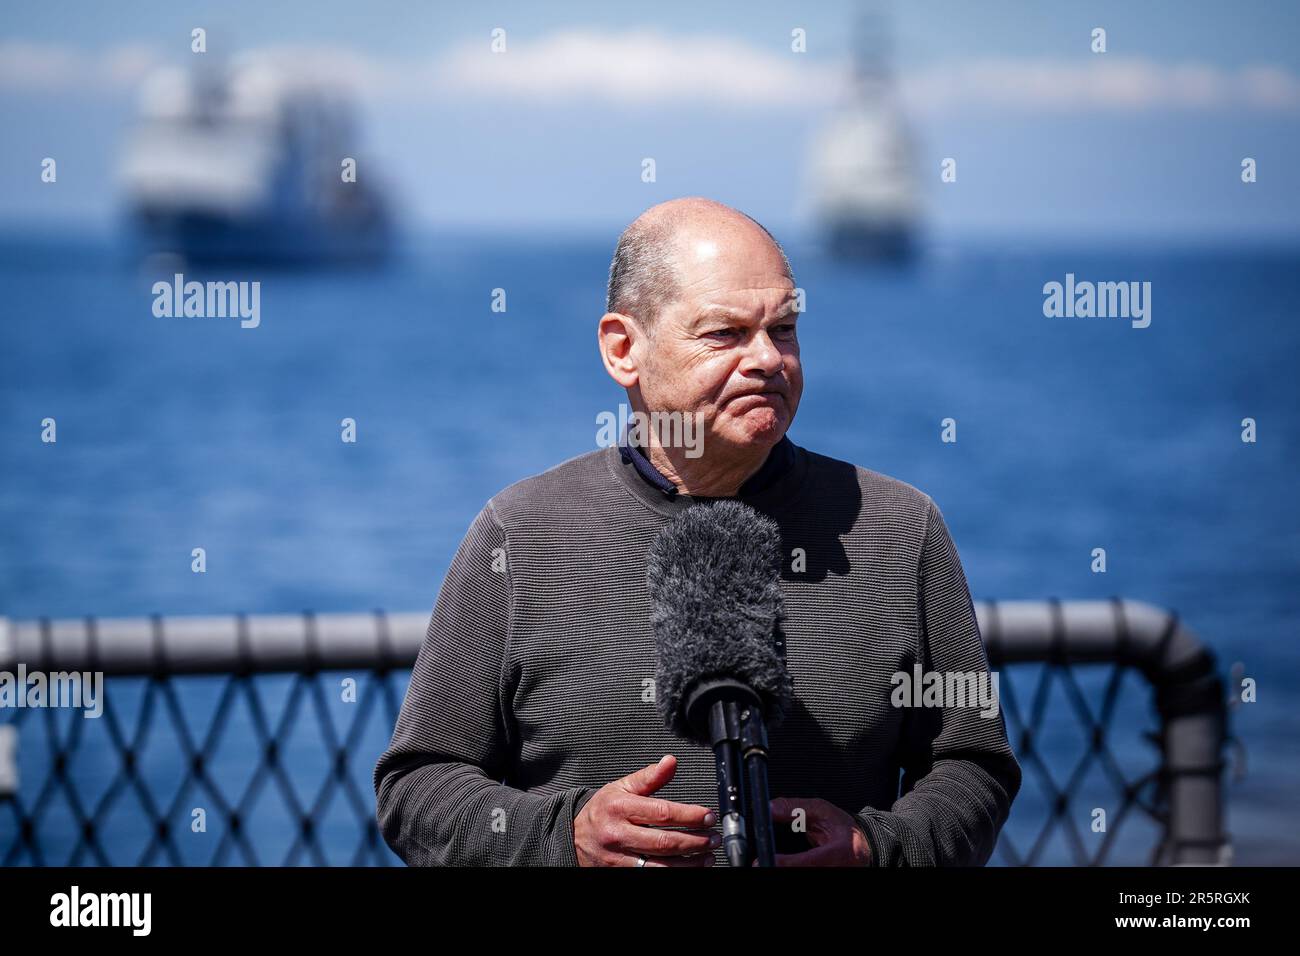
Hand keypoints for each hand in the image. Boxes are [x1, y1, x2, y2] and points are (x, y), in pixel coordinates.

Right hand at [574, 754, 719, 866]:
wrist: (573, 837)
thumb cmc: (602, 810)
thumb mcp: (621, 787)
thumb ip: (649, 777)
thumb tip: (671, 761)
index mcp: (620, 807)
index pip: (662, 813)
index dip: (689, 815)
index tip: (708, 815)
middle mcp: (619, 834)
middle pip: (664, 841)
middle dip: (695, 841)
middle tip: (714, 838)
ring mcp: (619, 858)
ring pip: (660, 865)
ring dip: (690, 863)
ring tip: (708, 856)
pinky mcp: (620, 873)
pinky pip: (651, 876)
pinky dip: (674, 873)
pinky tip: (690, 868)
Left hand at [757, 797, 871, 865]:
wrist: (862, 847)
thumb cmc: (844, 829)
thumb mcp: (822, 811)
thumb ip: (796, 809)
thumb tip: (770, 808)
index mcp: (840, 851)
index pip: (809, 861)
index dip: (785, 863)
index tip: (763, 860)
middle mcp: (837, 870)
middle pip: (803, 872)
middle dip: (780, 867)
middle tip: (760, 862)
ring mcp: (832, 876)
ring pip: (800, 876)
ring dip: (784, 868)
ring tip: (767, 861)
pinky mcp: (824, 879)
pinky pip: (802, 875)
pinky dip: (790, 868)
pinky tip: (780, 864)